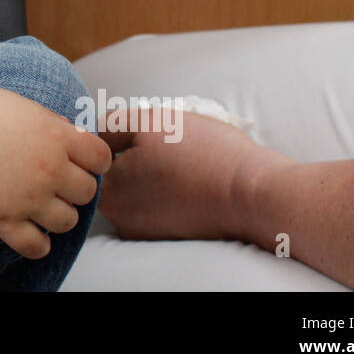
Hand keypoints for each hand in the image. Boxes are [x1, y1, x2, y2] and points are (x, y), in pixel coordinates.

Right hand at [0, 85, 111, 258]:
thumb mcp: (20, 106)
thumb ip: (50, 123)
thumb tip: (70, 137)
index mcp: (56, 137)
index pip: (101, 159)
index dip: (93, 162)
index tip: (80, 164)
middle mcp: (49, 169)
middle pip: (87, 193)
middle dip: (73, 189)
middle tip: (54, 184)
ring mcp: (28, 198)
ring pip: (67, 222)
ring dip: (57, 216)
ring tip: (39, 206)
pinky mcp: (3, 220)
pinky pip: (36, 247)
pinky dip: (37, 243)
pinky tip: (27, 231)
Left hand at [99, 110, 293, 243]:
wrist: (256, 194)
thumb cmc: (203, 153)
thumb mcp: (149, 120)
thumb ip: (111, 124)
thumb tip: (96, 131)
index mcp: (110, 192)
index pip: (99, 151)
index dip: (125, 132)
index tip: (154, 132)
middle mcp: (122, 219)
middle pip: (118, 169)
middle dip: (137, 152)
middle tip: (172, 145)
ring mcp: (147, 230)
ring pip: (141, 183)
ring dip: (156, 168)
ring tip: (186, 159)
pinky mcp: (173, 233)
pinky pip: (162, 199)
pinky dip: (173, 186)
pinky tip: (194, 177)